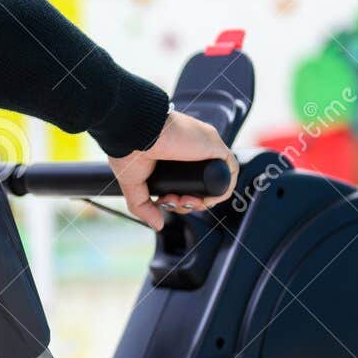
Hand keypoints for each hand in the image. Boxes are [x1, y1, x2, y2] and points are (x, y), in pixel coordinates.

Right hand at [107, 110, 237, 230]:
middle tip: (173, 202)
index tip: (164, 201)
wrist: (134, 133)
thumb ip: (143, 206)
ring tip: (184, 201)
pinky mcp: (214, 146)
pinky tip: (203, 199)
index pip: (186, 183)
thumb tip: (157, 224)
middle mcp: (191, 150)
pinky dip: (220, 191)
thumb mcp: (133, 184)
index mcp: (173, 155)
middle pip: (201, 186)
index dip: (179, 199)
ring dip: (203, 201)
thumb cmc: (128, 149)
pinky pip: (229, 173)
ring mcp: (203, 148)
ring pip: (215, 182)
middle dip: (189, 203)